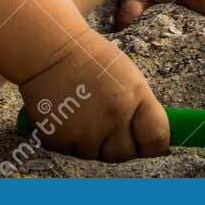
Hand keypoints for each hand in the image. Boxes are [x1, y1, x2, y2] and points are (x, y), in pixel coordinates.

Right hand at [19, 25, 168, 162]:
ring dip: (96, 144)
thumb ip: (143, 109)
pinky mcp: (60, 139)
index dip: (154, 144)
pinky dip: (73, 142)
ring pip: (99, 156)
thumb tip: (156, 144)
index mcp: (134, 97)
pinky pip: (74, 153)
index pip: (157, 141)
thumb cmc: (92, 58)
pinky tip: (69, 118)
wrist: (48, 48)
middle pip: (127, 154)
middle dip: (122, 144)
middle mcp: (112, 117)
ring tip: (86, 115)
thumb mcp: (128, 76)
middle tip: (109, 123)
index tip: (146, 141)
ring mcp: (85, 131)